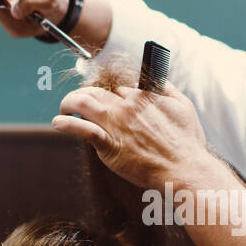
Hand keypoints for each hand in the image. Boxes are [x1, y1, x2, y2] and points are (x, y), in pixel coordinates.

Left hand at [54, 84, 210, 188]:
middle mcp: (127, 105)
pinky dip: (66, 123)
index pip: (116, 85)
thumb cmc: (187, 141)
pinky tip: (58, 122)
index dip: (107, 90)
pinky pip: (82, 129)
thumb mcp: (183, 105)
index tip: (104, 97)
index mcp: (144, 95)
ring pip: (83, 101)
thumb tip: (155, 76)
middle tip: (79, 102)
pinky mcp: (109, 144)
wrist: (184, 168)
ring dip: (69, 101)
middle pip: (95, 89)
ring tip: (65, 108)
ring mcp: (117, 124)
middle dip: (83, 92)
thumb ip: (167, 87)